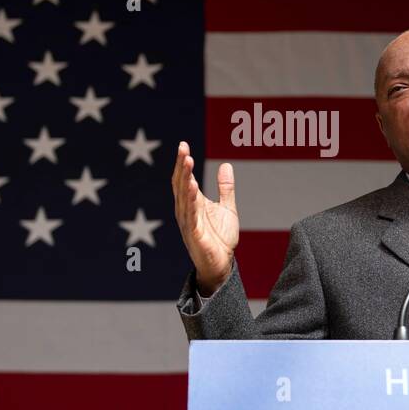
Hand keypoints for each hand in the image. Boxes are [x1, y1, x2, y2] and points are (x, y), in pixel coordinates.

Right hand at [171, 142, 238, 295]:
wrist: (222, 264)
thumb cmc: (220, 238)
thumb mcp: (227, 207)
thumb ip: (226, 188)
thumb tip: (226, 165)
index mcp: (192, 203)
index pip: (184, 179)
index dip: (182, 163)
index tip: (183, 145)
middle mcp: (186, 210)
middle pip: (180, 184)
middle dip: (181, 166)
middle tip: (183, 148)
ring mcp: (188, 222)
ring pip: (184, 196)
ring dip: (185, 178)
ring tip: (187, 160)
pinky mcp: (194, 233)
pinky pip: (191, 214)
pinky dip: (191, 200)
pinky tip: (192, 186)